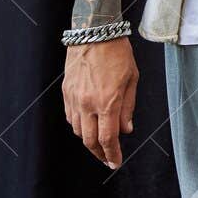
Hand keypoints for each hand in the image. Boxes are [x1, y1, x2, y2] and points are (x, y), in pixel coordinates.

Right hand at [62, 38, 138, 168]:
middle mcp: (88, 104)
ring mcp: (74, 99)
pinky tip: (88, 124)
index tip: (115, 163)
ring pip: (78, 131)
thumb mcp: (132, 79)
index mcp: (107, 102)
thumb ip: (128, 107)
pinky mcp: (66, 93)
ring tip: (100, 142)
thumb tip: (125, 130)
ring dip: (89, 140)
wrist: (94, 34)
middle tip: (108, 159)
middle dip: (99, 154)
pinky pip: (70, 117)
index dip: (112, 155)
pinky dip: (79, 125)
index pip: (108, 139)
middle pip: (90, 140)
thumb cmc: (118, 54)